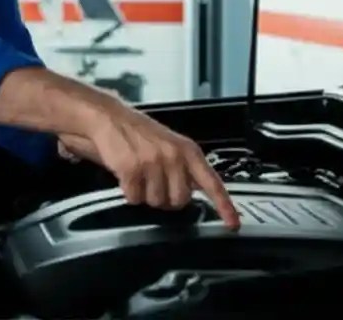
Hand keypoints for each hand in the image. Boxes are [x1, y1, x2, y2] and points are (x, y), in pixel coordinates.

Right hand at [64, 106, 240, 229]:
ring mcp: (153, 162)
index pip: (213, 183)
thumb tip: (198, 193)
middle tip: (154, 182)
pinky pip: (135, 199)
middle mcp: (174, 156)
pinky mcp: (132, 168)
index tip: (233, 224)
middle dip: (166, 198)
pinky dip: (128, 192)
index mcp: (188, 151)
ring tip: (139, 174)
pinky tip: (126, 176)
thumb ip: (186, 169)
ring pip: (155, 202)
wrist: (109, 118)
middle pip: (179, 201)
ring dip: (145, 194)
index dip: (224, 206)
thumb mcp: (171, 146)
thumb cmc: (139, 133)